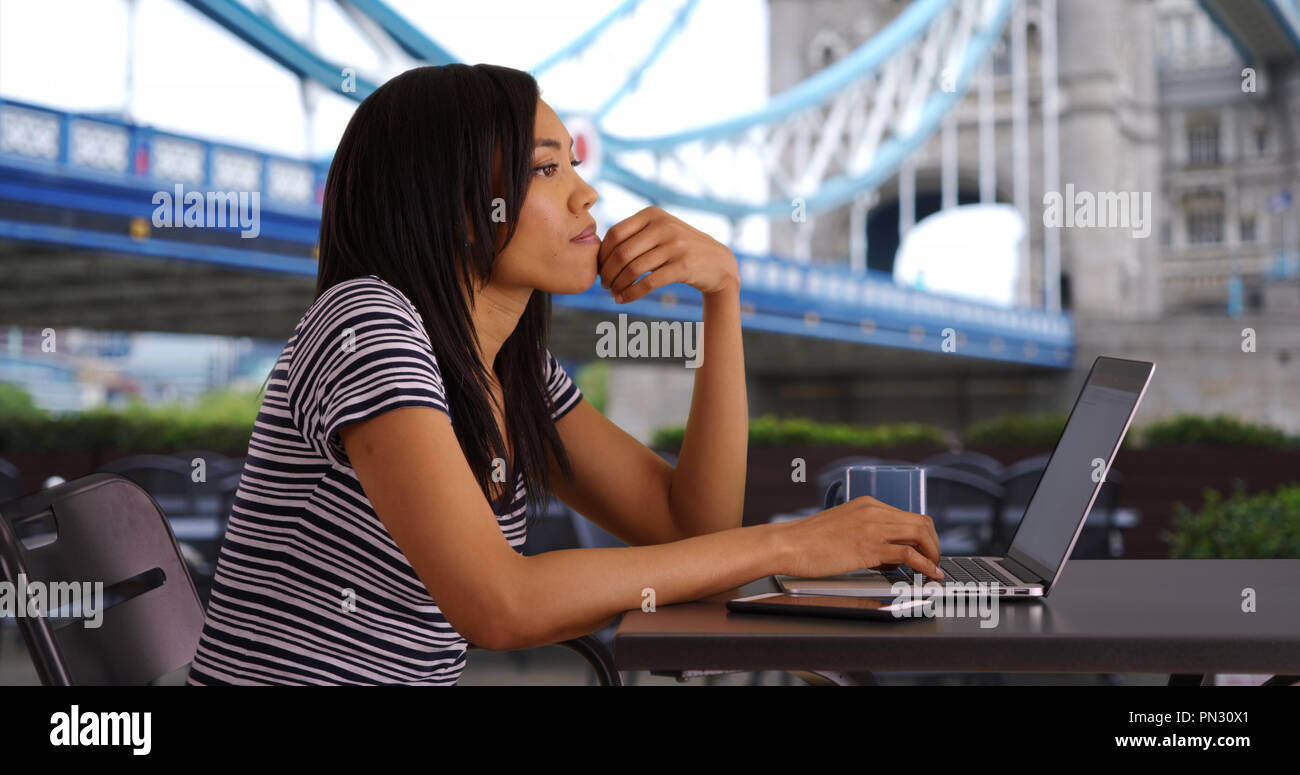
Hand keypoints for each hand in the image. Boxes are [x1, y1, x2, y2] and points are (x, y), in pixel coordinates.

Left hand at [596, 206, 738, 302]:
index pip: (615, 233)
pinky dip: (631, 294)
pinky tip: (622, 300)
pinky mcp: (683, 266)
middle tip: (603, 285)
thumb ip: (634, 235)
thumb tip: (598, 251)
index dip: (602, 254)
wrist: (717, 263)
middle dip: (607, 272)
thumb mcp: (660, 231)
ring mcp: (675, 245)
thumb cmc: (680, 249)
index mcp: (652, 214)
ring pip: (633, 269)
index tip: (599, 269)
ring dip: (618, 285)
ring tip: (612, 293)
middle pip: (622, 253)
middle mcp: (663, 226)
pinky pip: (648, 283)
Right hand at [776, 496, 943, 580]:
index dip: (924, 536)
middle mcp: (873, 511)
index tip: (926, 551)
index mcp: (867, 504)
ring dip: (933, 554)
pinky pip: (909, 554)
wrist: (788, 543)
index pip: (909, 515)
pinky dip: (926, 565)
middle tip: (934, 562)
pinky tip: (930, 574)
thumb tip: (892, 557)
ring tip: (934, 570)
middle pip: (921, 522)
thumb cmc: (809, 541)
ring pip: (920, 534)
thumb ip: (869, 538)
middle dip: (934, 544)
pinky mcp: (868, 547)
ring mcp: (872, 528)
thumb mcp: (844, 529)